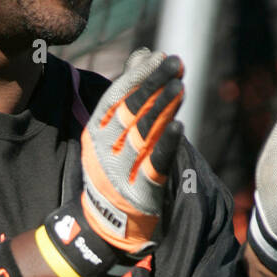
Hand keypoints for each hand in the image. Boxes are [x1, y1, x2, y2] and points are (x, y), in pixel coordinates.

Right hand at [40, 48, 184, 276]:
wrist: (107, 225)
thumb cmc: (116, 169)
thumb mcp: (114, 131)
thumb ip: (130, 92)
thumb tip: (146, 52)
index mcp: (95, 133)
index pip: (115, 98)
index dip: (137, 75)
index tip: (160, 56)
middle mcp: (104, 152)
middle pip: (129, 112)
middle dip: (152, 84)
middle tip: (175, 64)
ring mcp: (121, 173)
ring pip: (142, 135)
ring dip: (162, 108)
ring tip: (180, 86)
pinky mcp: (140, 193)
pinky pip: (154, 166)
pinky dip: (166, 145)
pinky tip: (179, 126)